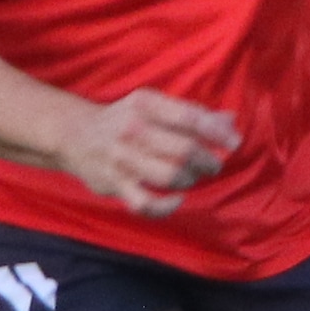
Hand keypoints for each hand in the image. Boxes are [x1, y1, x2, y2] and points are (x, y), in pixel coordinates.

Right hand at [56, 87, 237, 217]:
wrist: (76, 135)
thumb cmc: (127, 119)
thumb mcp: (155, 106)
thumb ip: (193, 114)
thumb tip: (231, 121)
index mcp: (145, 103)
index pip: (189, 117)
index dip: (217, 132)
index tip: (234, 143)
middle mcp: (132, 128)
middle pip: (183, 150)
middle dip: (208, 160)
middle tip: (213, 165)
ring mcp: (122, 158)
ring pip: (169, 176)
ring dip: (190, 179)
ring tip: (192, 176)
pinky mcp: (114, 184)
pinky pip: (145, 204)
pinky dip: (166, 207)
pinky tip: (176, 199)